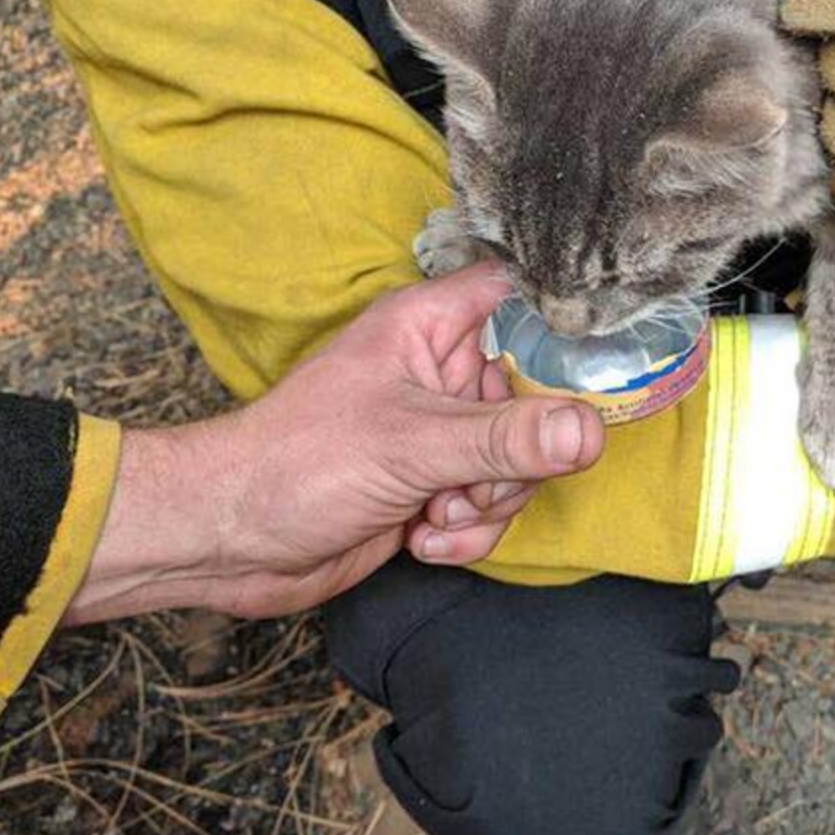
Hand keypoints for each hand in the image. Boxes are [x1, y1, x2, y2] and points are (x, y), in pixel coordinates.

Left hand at [63, 265, 604, 622]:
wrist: (228, 540)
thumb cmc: (295, 464)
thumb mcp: (412, 446)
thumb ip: (505, 440)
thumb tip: (589, 433)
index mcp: (428, 327)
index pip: (519, 293)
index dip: (565, 320)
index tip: (606, 362)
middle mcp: (437, 372)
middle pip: (535, 396)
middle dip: (520, 454)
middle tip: (479, 478)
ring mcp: (434, 432)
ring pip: (516, 461)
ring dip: (489, 502)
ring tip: (437, 513)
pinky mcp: (428, 487)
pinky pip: (487, 505)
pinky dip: (466, 532)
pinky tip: (422, 539)